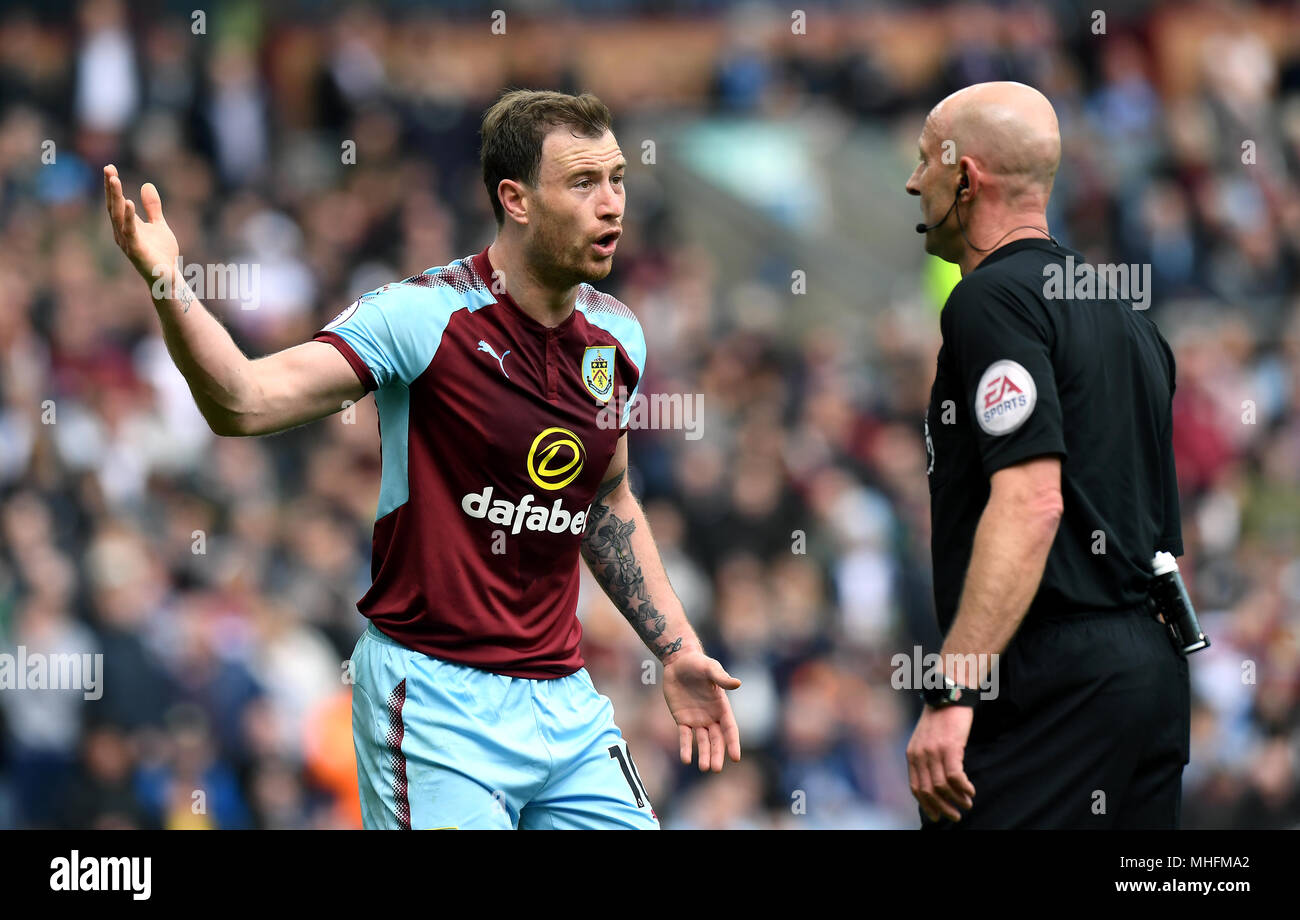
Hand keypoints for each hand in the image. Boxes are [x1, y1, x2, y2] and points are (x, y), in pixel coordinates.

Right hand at [104, 164, 179, 287]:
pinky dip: (128, 216)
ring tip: (115, 180)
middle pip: (113, 206)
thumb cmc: (161, 253)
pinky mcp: (136, 251)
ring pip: (118, 216)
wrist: (168, 277)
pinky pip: (130, 231)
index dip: (112, 186)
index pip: (116, 203)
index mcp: (125, 226)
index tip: (110, 168)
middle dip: (111, 187)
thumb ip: (152, 207)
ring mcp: (127, 242)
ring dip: (116, 197)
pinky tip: (128, 202)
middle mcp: (121, 232)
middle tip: (108, 168)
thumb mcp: (158, 225)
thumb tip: (146, 185)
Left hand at [662, 652, 740, 771]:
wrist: (678, 661)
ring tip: (703, 767)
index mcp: (722, 707)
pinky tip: (685, 759)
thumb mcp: (710, 668)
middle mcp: (711, 716)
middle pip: (717, 740)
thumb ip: (722, 678)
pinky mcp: (682, 719)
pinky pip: (685, 736)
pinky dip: (685, 747)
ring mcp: (697, 719)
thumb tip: (737, 683)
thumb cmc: (698, 663)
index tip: (735, 757)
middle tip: (715, 768)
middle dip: (717, 754)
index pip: (730, 729)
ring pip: (703, 741)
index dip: (733, 743)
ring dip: (704, 754)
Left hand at [906, 703, 976, 821]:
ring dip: (956, 800)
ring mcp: (933, 751)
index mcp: (912, 754)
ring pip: (942, 787)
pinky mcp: (949, 747)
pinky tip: (971, 791)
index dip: (927, 805)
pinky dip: (963, 788)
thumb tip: (935, 783)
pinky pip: (955, 776)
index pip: (915, 787)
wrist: (949, 694)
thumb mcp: (926, 739)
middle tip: (955, 816)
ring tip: (967, 805)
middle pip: (928, 791)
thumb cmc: (941, 717)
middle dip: (942, 808)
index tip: (937, 816)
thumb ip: (926, 759)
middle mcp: (919, 754)